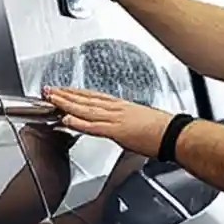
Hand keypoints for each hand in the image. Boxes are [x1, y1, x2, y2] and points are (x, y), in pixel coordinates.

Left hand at [44, 87, 170, 157]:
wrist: (174, 134)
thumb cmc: (162, 130)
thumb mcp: (140, 120)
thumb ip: (125, 121)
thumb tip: (120, 125)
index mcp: (122, 106)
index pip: (94, 96)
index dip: (77, 92)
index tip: (64, 90)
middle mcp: (116, 108)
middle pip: (86, 99)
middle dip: (66, 94)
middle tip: (49, 90)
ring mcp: (115, 119)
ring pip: (85, 109)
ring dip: (66, 103)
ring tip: (51, 99)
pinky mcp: (117, 131)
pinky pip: (93, 126)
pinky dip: (78, 122)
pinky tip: (66, 120)